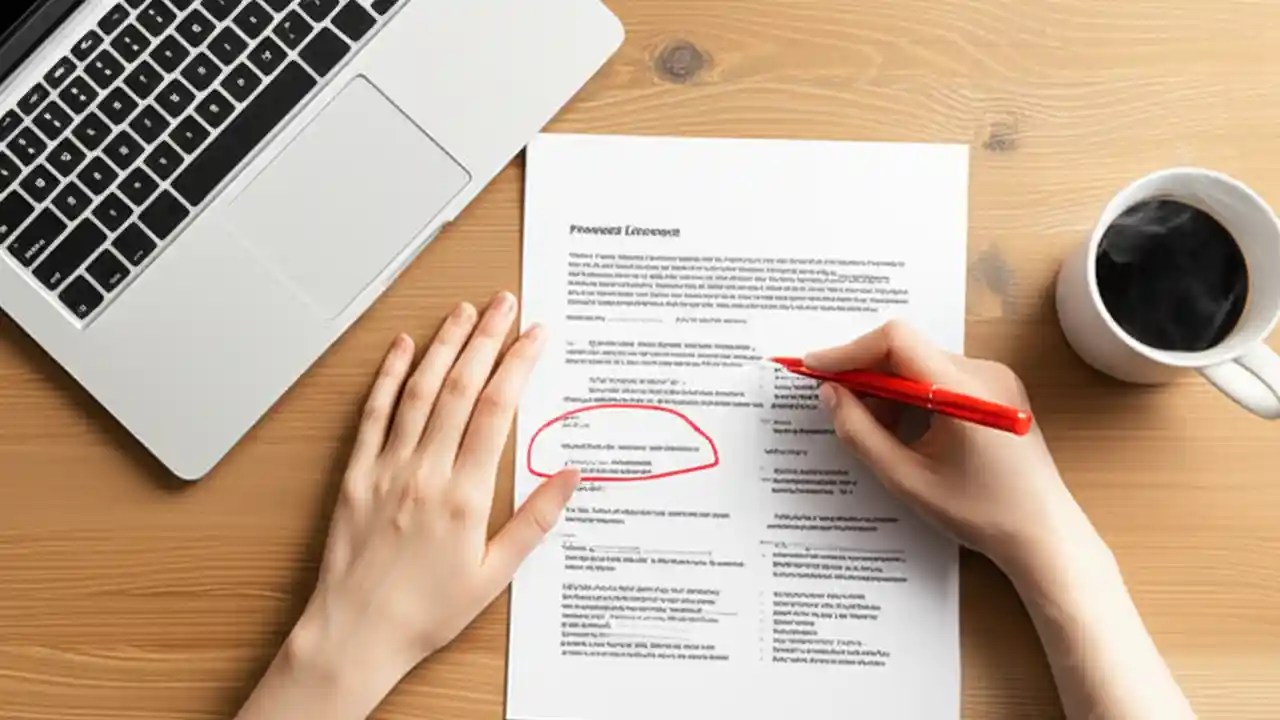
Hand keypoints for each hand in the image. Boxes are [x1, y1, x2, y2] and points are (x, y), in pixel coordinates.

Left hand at [238, 293, 578, 719]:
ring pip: (418, 390)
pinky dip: (388, 376)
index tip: (535, 335)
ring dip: (443, 345)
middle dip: (486, 338)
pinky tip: (403, 347)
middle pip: (460, 387)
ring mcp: (387, 468)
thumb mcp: (495, 574)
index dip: (518, 364)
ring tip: (464, 312)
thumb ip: (534, 520)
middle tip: (505, 303)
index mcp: (465, 495)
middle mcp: (425, 471)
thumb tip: (569, 475)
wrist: (356, 635)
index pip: (496, 410)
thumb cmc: (427, 611)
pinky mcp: (356, 474)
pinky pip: (374, 414)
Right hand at [806, 321, 1094, 579]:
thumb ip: (861, 433)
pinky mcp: (996, 392)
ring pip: (920, 366)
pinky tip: (902, 432)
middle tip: (836, 408)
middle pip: (906, 351)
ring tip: (873, 432)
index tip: (815, 369)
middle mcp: (982, 372)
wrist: (1042, 534)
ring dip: (887, 390)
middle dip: (865, 375)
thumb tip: (830, 396)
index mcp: (964, 389)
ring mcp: (993, 380)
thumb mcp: (907, 478)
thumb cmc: (981, 512)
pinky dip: (911, 397)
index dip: (849, 351)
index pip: (896, 341)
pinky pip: (939, 379)